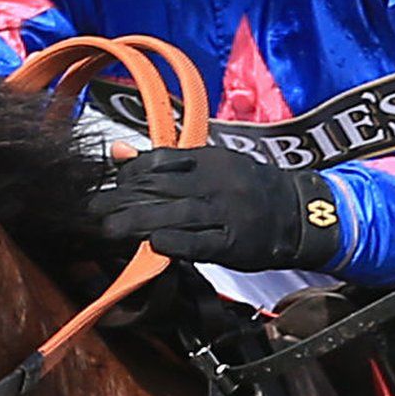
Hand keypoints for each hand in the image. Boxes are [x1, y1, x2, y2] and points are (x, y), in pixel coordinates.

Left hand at [89, 145, 342, 271]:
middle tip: (94, 210)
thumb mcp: (212, 165)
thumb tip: (118, 150)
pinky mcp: (234, 242)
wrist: (300, 213)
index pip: (160, 161)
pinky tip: (153, 245)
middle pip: (161, 188)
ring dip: (138, 222)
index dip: (130, 174)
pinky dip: (174, 243)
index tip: (112, 185)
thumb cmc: (250, 189)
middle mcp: (216, 182)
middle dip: (123, 199)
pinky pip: (199, 243)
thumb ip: (166, 162)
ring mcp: (226, 213)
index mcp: (210, 159)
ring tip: (110, 230)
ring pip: (175, 215)